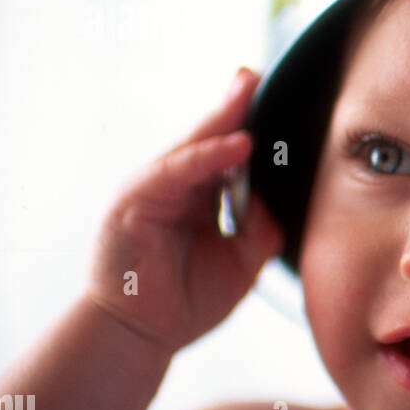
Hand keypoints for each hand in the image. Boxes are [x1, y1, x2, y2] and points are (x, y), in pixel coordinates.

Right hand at [84, 68, 283, 353]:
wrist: (143, 336)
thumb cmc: (188, 300)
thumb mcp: (243, 263)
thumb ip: (261, 230)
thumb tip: (273, 201)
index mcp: (202, 195)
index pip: (228, 151)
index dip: (247, 122)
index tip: (272, 92)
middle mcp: (176, 186)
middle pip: (208, 137)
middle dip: (234, 104)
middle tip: (256, 73)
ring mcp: (153, 190)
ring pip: (192, 147)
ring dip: (223, 120)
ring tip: (249, 92)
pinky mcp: (136, 202)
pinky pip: (176, 172)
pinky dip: (206, 157)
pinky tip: (237, 145)